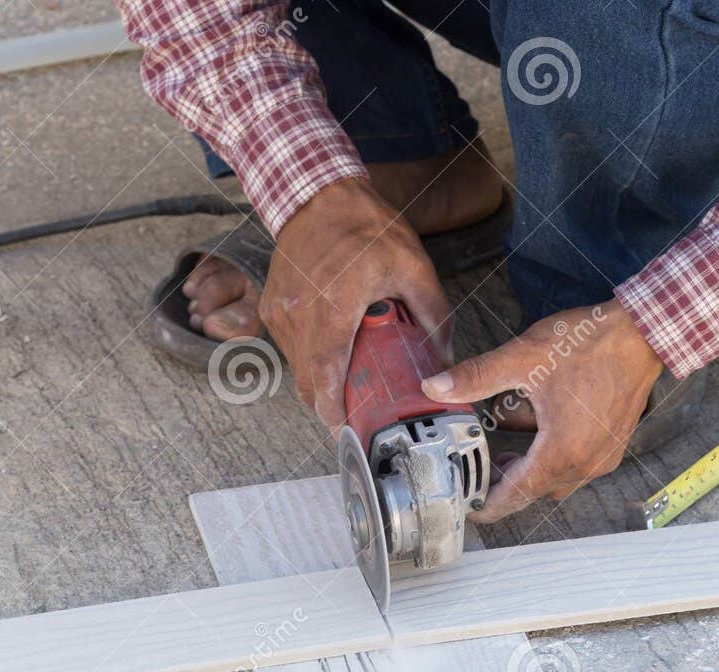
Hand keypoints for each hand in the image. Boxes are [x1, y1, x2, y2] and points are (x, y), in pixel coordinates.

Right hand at [260, 178, 453, 432]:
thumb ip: (433, 315)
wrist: (317, 193)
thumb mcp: (413, 265)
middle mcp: (300, 313)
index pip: (326, 373)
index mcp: (334, 304)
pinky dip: (309, 364)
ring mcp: (281, 312)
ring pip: (297, 371)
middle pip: (308, 384)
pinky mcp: (272, 308)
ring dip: (320, 387)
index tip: (348, 432)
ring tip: (347, 391)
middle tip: (355, 421)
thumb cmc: (365, 226)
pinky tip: (331, 360)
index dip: (334, 410)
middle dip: (329, 409)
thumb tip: (446, 359)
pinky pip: (291, 351)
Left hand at [421, 301, 663, 520]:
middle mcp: (584, 465)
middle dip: (504, 487)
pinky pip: (575, 469)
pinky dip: (553, 462)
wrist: (643, 332)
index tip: (468, 507)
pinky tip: (541, 439)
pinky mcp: (612, 448)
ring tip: (506, 454)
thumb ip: (476, 376)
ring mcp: (602, 459)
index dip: (487, 504)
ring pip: (555, 483)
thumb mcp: (524, 357)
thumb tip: (435, 387)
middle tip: (478, 474)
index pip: (514, 495)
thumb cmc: (591, 343)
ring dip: (530, 474)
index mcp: (560, 452)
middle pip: (533, 493)